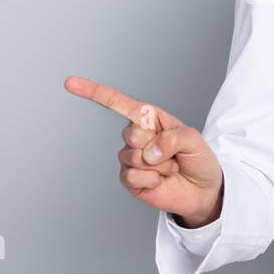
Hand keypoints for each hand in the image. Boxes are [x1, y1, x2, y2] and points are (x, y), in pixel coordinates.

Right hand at [64, 76, 223, 227]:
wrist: (202, 190)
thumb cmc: (198, 159)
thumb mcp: (194, 140)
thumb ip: (172, 139)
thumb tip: (147, 153)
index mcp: (149, 118)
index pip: (117, 103)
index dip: (93, 92)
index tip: (70, 83)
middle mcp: (136, 135)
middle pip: (132, 134)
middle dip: (157, 146)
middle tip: (173, 154)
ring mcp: (130, 157)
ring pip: (134, 157)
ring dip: (160, 166)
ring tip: (169, 168)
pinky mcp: (129, 179)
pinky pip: (132, 176)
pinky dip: (152, 180)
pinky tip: (160, 181)